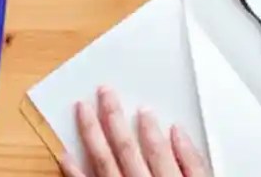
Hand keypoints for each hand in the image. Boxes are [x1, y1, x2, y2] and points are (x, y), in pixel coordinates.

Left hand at [60, 87, 208, 176]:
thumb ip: (195, 165)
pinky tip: (65, 154)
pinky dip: (73, 172)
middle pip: (124, 149)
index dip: (147, 127)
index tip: (141, 108)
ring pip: (102, 163)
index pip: (155, 149)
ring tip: (81, 110)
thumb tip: (179, 134)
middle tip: (104, 92)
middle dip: (113, 117)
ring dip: (90, 135)